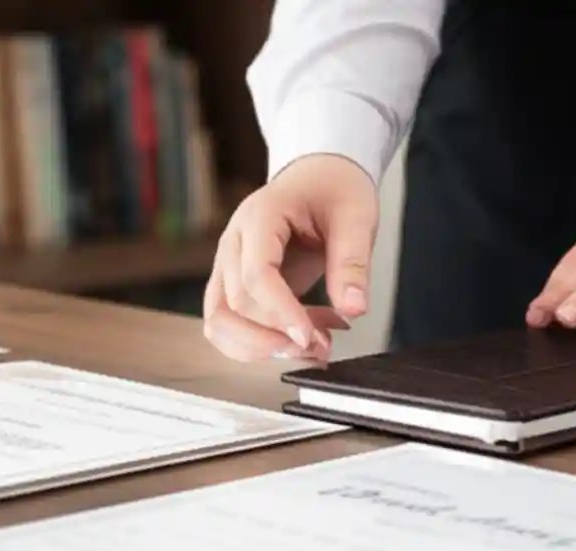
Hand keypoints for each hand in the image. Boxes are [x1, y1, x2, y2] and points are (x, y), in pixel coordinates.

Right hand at [203, 154, 377, 361]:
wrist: (318, 177)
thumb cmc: (334, 190)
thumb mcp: (356, 217)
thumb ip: (353, 263)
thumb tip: (354, 309)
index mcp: (260, 217)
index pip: (255, 274)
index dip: (280, 312)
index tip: (309, 338)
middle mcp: (233, 242)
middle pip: (233, 304)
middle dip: (275, 336)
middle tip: (321, 347)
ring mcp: (227, 265)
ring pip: (219, 321)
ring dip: (260, 347)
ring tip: (311, 348)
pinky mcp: (232, 285)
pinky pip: (227, 324)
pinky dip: (257, 344)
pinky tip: (298, 339)